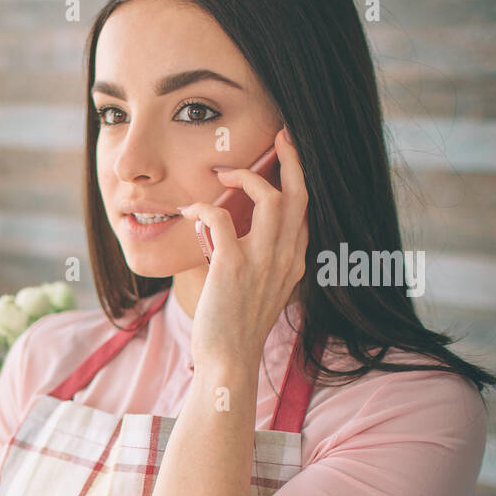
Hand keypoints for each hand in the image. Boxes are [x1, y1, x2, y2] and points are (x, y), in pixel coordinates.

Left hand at [178, 126, 309, 372]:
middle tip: (279, 134)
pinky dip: (203, 207)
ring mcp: (262, 261)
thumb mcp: (262, 292)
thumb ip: (263, 263)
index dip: (299, 177)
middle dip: (292, 158)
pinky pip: (220, 219)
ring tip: (224, 173)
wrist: (229, 361)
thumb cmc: (237, 328)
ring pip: (271, 198)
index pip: (306, 210)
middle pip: (300, 194)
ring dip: (247, 176)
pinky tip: (189, 211)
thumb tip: (239, 236)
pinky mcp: (232, 267)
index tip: (289, 153)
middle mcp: (285, 258)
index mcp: (294, 262)